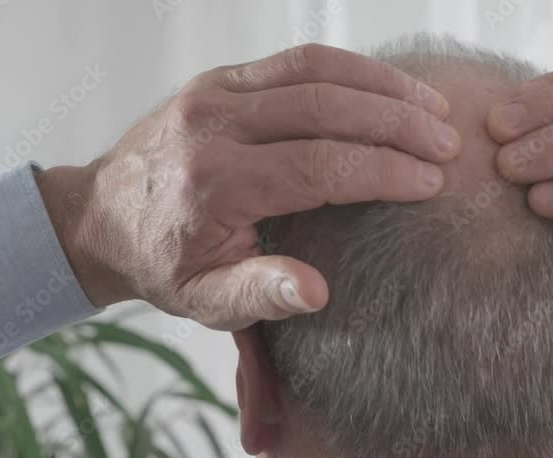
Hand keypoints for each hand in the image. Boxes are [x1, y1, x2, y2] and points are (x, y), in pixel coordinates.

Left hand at [38, 44, 460, 329]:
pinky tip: (391, 87)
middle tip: (449, 144)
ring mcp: (217, 92)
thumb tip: (315, 291)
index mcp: (213, 184)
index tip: (431, 182)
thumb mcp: (203, 300)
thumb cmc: (162, 263)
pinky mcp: (224, 78)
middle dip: (397, 124)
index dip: (383, 171)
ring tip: (435, 110)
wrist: (103, 217)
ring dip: (383, 87)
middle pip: (324, 109)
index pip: (318, 166)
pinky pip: (297, 61)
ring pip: (316, 72)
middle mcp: (213, 126)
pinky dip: (353, 69)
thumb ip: (259, 294)